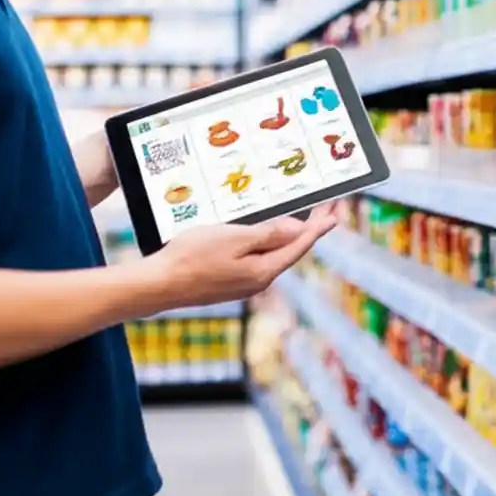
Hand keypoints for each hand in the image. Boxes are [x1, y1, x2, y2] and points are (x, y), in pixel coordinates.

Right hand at [145, 206, 336, 308]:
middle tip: (324, 210)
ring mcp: (242, 284)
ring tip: (300, 218)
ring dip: (288, 236)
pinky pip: (256, 259)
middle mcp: (258, 281)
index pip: (299, 245)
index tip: (335, 213)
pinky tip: (265, 235)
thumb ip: (268, 234)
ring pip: (273, 255)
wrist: (160, 285)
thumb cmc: (193, 257)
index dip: (319, 227)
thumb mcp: (234, 238)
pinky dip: (267, 243)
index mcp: (263, 271)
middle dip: (308, 229)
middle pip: (290, 251)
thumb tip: (298, 229)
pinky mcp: (228, 282)